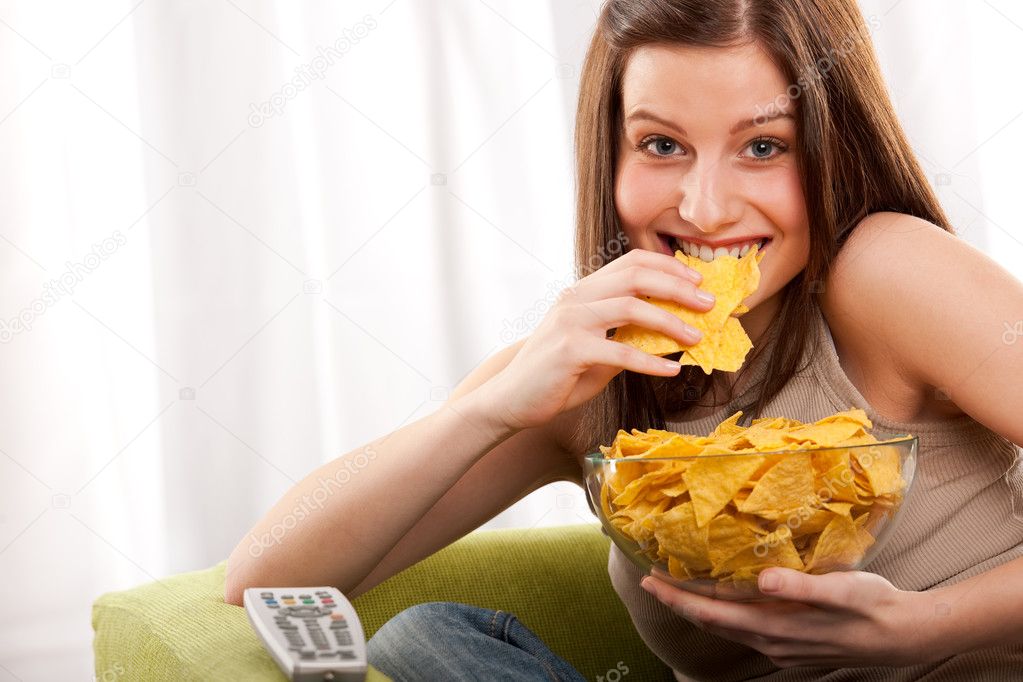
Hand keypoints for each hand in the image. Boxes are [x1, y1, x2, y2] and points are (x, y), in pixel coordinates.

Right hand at [480, 249, 714, 430]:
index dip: (668, 268)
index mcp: (583, 292)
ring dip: (671, 321)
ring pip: (631, 308)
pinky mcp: (569, 350)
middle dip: (679, 288)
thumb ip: (625, 338)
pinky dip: (652, 361)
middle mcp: (576, 299)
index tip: (698, 282)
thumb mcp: (594, 350)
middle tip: (710, 304)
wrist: (509, 399)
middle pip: (636, 277)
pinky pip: (621, 352)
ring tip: (698, 336)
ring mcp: (571, 322)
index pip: (631, 263)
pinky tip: (672, 369)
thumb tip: (671, 336)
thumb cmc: (554, 376)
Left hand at [640, 568, 943, 668]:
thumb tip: (764, 580)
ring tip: (676, 584)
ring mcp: (780, 644)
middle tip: (649, 577)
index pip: (712, 613)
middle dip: (677, 601)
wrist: (905, 635)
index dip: (677, 597)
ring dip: (698, 607)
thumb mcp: (841, 591)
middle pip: (711, 621)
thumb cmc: (873, 606)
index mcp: (774, 626)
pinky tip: (724, 596)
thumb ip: (801, 588)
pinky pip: (745, 627)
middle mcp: (770, 640)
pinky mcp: (790, 642)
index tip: (648, 578)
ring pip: (726, 625)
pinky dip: (724, 612)